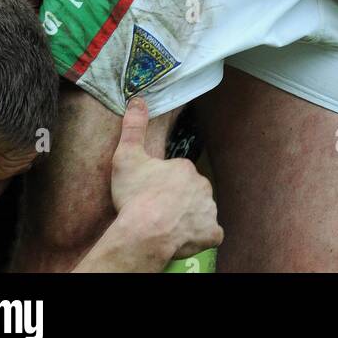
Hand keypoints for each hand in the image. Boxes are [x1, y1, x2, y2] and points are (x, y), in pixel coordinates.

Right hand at [110, 99, 221, 259]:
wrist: (145, 232)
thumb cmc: (135, 196)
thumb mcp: (127, 157)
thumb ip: (133, 127)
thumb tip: (138, 99)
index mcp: (184, 167)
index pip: (178, 174)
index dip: (163, 184)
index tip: (150, 193)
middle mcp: (202, 184)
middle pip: (191, 191)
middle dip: (179, 199)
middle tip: (158, 211)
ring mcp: (209, 209)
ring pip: (201, 211)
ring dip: (189, 217)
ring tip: (168, 226)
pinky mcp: (211, 232)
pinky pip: (211, 233)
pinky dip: (202, 236)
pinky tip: (186, 238)